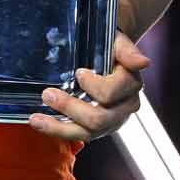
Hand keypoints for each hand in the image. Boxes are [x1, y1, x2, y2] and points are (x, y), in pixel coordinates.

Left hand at [29, 32, 151, 140]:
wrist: (108, 55)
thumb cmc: (111, 48)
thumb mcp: (118, 43)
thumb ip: (128, 51)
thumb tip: (143, 62)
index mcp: (132, 85)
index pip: (112, 93)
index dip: (94, 85)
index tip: (79, 72)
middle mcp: (125, 107)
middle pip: (99, 119)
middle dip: (70, 108)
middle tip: (47, 93)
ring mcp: (111, 121)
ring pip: (87, 133)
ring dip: (58, 126)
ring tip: (36, 119)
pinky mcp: (97, 129)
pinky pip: (77, 135)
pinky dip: (56, 130)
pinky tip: (39, 122)